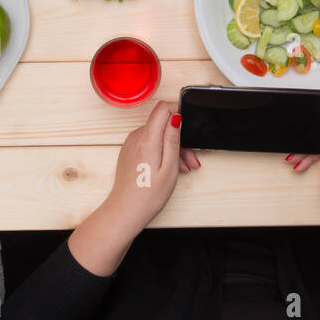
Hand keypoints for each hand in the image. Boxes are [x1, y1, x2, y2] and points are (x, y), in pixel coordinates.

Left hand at [99, 101, 199, 235]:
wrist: (126, 211)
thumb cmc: (148, 195)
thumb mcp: (169, 168)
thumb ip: (172, 139)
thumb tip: (176, 116)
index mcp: (147, 139)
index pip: (163, 108)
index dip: (179, 110)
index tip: (190, 122)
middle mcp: (136, 137)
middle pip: (163, 124)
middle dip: (181, 137)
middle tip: (193, 157)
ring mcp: (131, 143)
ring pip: (158, 135)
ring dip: (173, 147)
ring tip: (184, 167)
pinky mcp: (130, 151)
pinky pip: (150, 143)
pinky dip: (162, 151)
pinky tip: (171, 167)